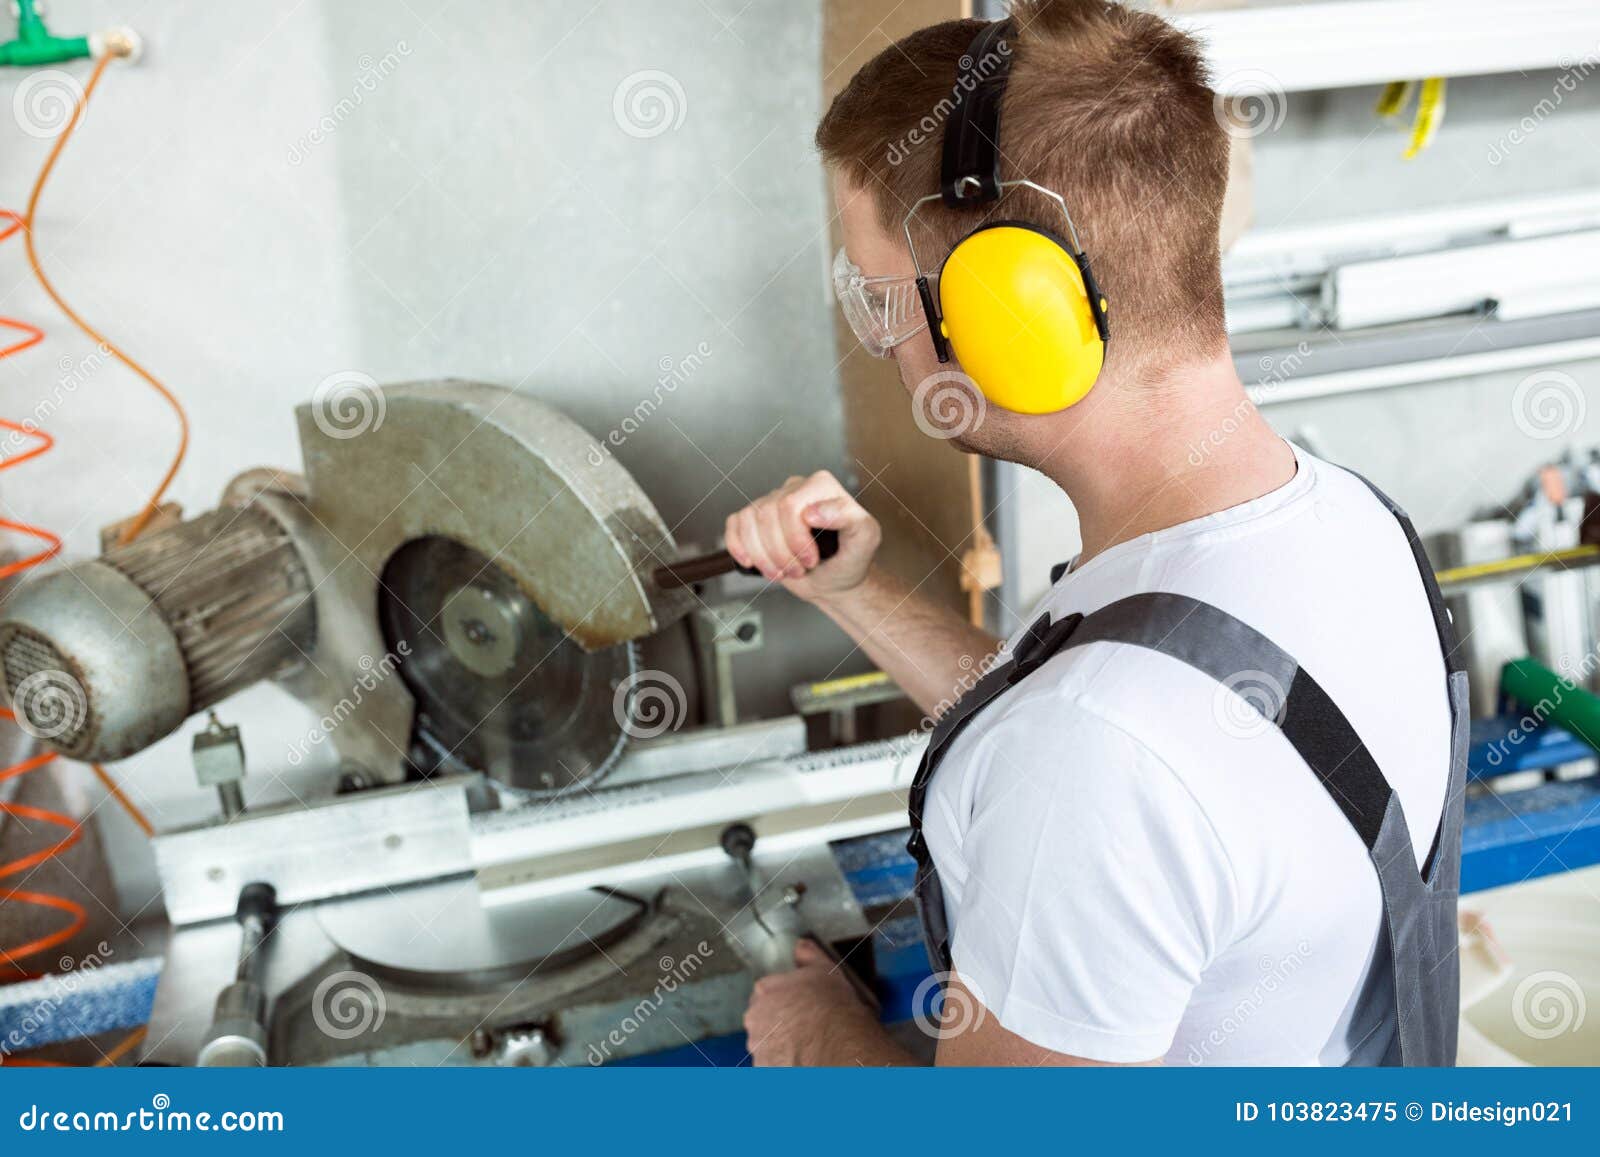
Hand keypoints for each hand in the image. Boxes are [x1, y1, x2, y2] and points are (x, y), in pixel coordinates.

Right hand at [723, 471, 880, 601]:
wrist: (833, 580)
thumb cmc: (849, 560)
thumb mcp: (865, 541)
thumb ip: (850, 519)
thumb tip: (814, 511)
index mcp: (821, 486)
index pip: (791, 504)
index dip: (796, 539)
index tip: (812, 558)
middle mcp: (794, 488)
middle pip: (768, 514)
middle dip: (781, 552)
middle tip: (800, 568)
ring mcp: (771, 502)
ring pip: (749, 522)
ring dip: (764, 556)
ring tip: (784, 570)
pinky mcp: (754, 519)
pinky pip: (734, 525)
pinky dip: (739, 547)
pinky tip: (752, 562)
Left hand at [743, 938, 883, 1065]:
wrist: (839, 1046)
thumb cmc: (833, 1008)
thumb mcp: (825, 970)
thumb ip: (808, 954)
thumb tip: (801, 947)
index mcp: (764, 991)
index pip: (766, 993)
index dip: (784, 1000)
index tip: (798, 1007)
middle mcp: (755, 1019)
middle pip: (763, 1020)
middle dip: (779, 1024)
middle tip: (804, 1028)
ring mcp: (759, 1047)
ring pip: (767, 1045)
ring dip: (781, 1046)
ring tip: (806, 1048)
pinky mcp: (765, 1070)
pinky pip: (771, 1067)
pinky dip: (784, 1066)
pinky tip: (803, 1062)